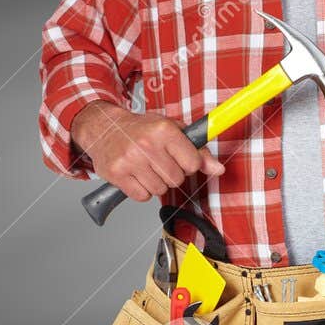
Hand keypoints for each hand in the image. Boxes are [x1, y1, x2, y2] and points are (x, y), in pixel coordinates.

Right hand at [70, 101, 224, 200]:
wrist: (104, 128)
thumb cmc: (141, 129)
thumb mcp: (172, 130)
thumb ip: (198, 150)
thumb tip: (219, 170)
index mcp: (164, 130)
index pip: (193, 163)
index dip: (188, 164)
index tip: (178, 158)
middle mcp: (147, 144)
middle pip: (176, 179)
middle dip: (171, 174)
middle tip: (159, 162)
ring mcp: (130, 160)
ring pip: (160, 190)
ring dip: (156, 183)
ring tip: (146, 167)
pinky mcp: (117, 174)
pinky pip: (142, 196)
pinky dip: (141, 190)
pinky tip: (136, 175)